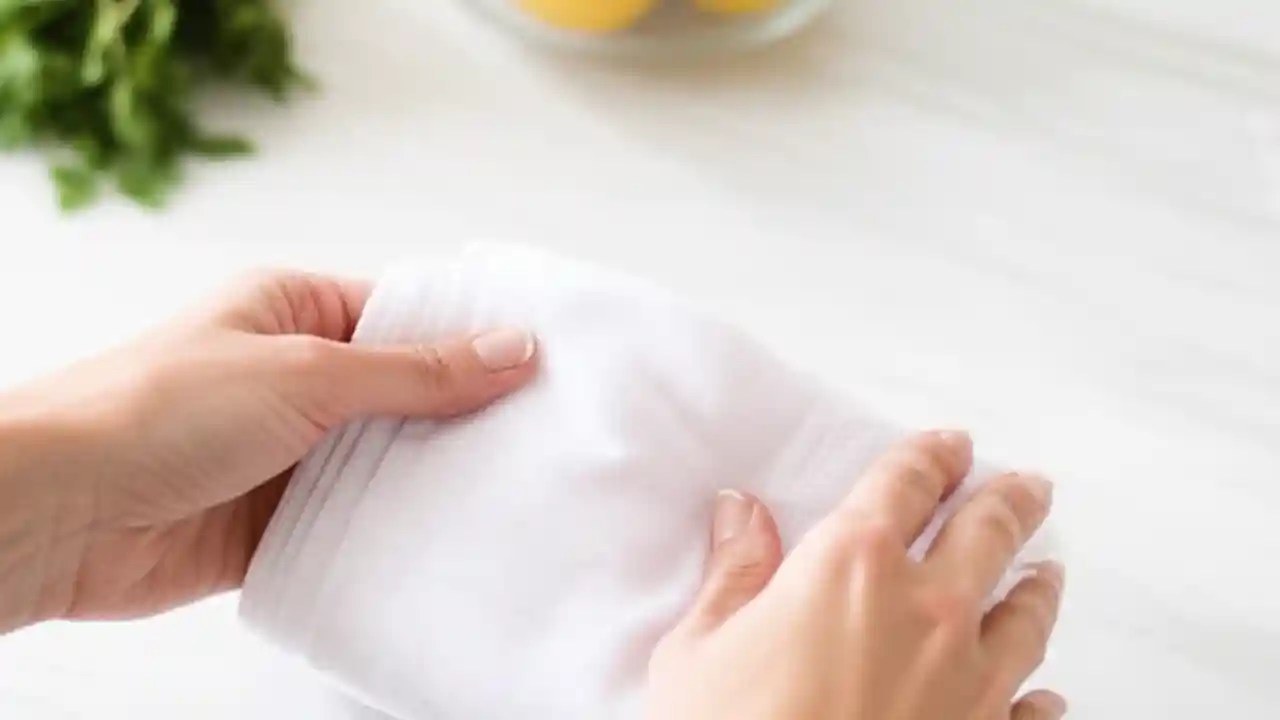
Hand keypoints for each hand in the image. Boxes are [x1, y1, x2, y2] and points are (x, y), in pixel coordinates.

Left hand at [0, 272, 537, 629]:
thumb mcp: (306, 371)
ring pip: (384, 465)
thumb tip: (508, 349)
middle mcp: (295, 379)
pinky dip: (392, 536)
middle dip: (462, 419)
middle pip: (404, 396)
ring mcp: (288, 453)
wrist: (58, 514)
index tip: (541, 364)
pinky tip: (446, 544)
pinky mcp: (277, 522)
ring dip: (430, 482)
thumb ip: (415, 372)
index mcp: (294, 312)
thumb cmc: (155, 411)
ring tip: (511, 493)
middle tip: (542, 436)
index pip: (405, 319)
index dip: (471, 341)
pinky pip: (354, 527)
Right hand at [647, 431, 1065, 719]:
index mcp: (851, 565)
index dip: (931, 456)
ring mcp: (967, 680)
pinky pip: (1032, 710)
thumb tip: (739, 513)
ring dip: (1038, 586)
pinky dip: (1042, 697)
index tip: (949, 445)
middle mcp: (925, 609)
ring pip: (1026, 614)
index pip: (905, 484)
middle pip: (987, 533)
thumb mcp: (699, 651)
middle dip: (1010, 502)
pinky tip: (1047, 694)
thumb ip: (733, 574)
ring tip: (1047, 572)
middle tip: (1026, 486)